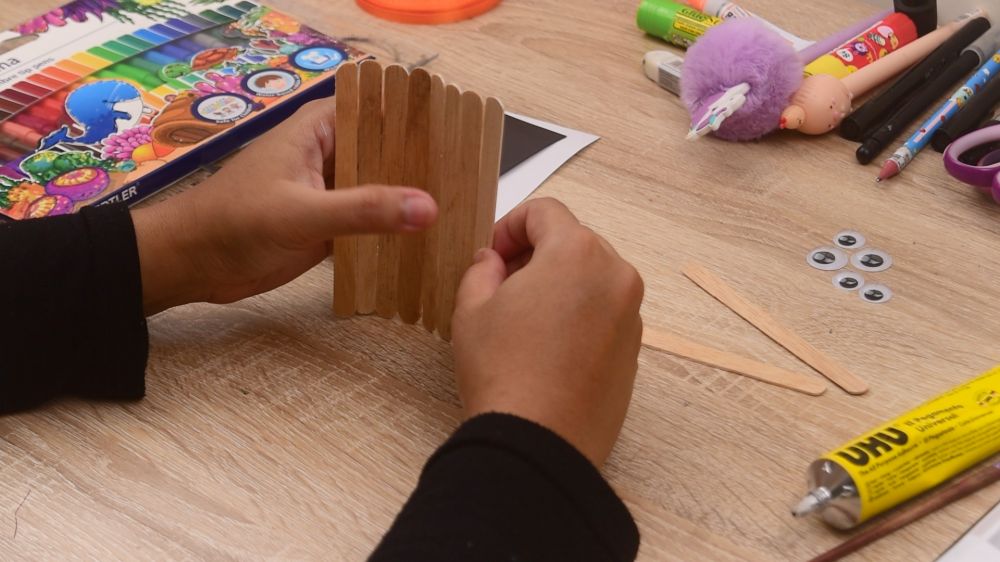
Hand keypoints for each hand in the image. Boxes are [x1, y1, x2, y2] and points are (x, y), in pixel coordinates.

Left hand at [132, 98, 437, 314]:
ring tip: (460, 212)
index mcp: (320, 129)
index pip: (380, 110)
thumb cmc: (234, 222)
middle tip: (470, 183)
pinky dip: (392, 233)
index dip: (418, 120)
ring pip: (381, 191)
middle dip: (422, 167)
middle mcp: (330, 154)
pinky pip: (369, 225)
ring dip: (409, 203)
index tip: (460, 137)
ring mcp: (330, 191)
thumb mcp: (301, 212)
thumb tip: (428, 208)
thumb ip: (363, 210)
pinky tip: (426, 244)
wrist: (190, 263)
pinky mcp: (328, 227)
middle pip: (387, 153)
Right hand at [451, 198, 643, 465]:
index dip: (509, 226)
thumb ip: (481, 268)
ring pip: (591, 278)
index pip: (545, 212)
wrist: (539, 443)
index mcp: (578, 253)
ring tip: (522, 320)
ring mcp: (630, 315)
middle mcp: (616, 276)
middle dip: (535, 254)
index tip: (492, 253)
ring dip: (558, 285)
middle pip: (573, 241)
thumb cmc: (505, 373)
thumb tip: (491, 261)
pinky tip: (545, 347)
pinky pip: (604, 313)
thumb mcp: (472, 308)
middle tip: (500, 284)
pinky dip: (578, 315)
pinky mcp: (633, 351)